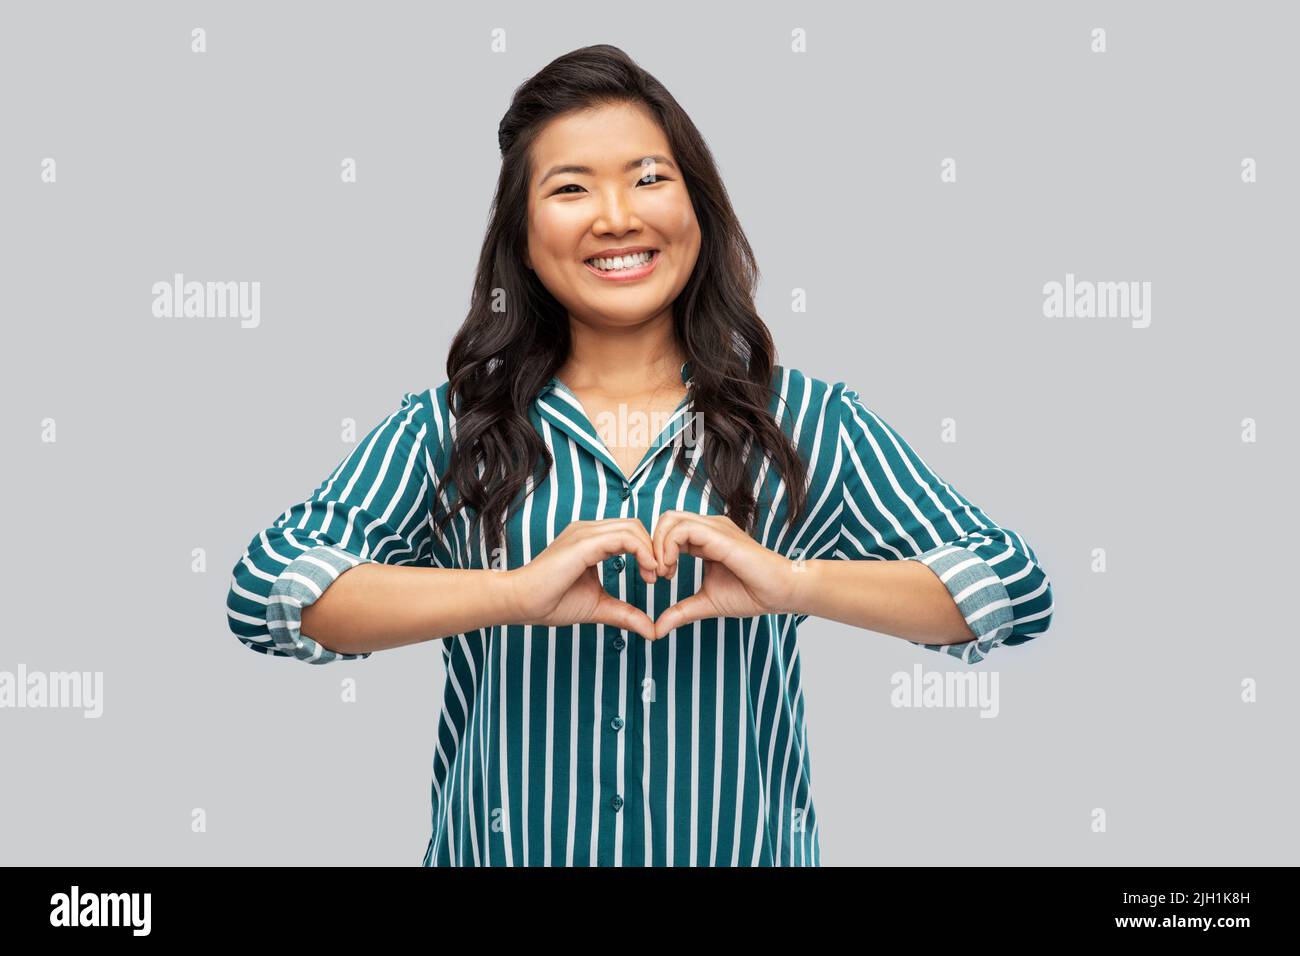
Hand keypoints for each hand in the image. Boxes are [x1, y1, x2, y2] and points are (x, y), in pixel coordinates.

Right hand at [504, 518, 658, 641]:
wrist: (521, 603)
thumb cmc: (551, 602)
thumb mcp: (599, 607)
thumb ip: (625, 614)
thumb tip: (652, 631)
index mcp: (591, 541)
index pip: (630, 533)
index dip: (648, 552)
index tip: (656, 578)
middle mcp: (588, 531)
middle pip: (635, 526)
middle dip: (654, 549)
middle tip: (660, 577)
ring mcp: (585, 533)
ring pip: (632, 527)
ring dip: (651, 551)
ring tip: (655, 576)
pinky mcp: (583, 543)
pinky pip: (623, 537)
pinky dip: (642, 552)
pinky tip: (647, 571)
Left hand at [650, 511, 797, 638]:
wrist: (781, 593)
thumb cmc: (751, 594)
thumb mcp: (706, 603)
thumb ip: (681, 611)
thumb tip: (657, 630)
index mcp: (705, 539)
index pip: (669, 531)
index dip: (656, 552)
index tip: (656, 578)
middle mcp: (709, 528)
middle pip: (666, 519)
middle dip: (652, 544)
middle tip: (655, 574)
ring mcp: (714, 528)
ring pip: (670, 520)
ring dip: (658, 546)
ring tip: (663, 572)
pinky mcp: (720, 535)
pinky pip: (683, 530)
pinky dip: (668, 547)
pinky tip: (671, 569)